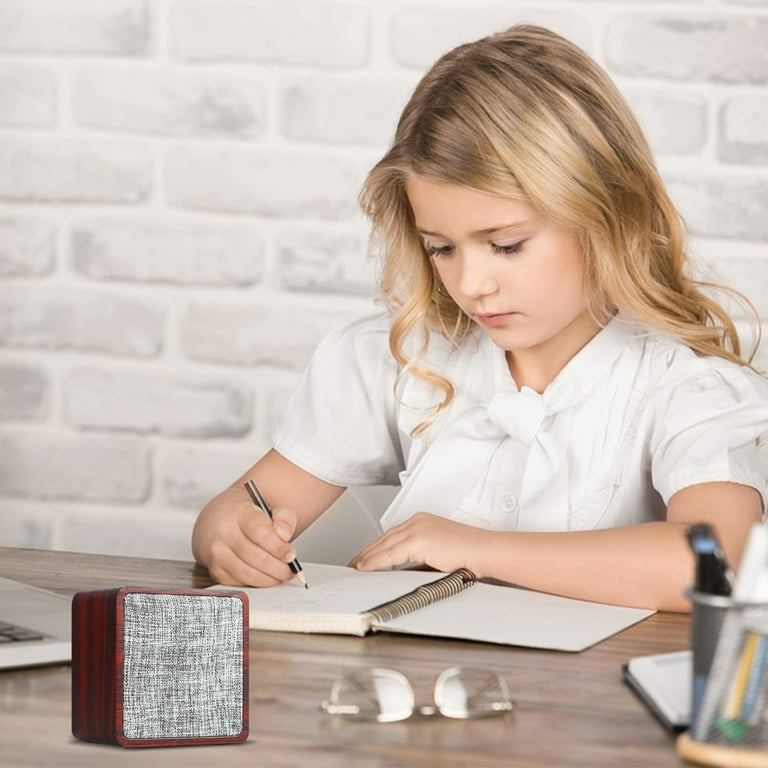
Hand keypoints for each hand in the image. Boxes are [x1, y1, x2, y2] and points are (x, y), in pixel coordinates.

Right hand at [192, 485, 299, 586]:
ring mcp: (217, 553)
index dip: (277, 547)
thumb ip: (284, 517)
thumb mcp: (269, 509)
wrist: (218, 522)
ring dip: (269, 578)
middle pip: (255, 556)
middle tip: (291, 570)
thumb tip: (284, 534)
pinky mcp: (216, 570)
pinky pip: (240, 583)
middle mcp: (224, 532)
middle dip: (278, 567)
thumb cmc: (247, 518)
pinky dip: (257, 583)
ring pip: (248, 573)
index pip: (259, 532)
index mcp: (239, 513)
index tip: (291, 555)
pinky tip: (267, 577)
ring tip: (282, 574)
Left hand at [349, 512, 488, 575]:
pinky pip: (390, 553)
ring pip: (384, 544)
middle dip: (366, 552)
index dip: (376, 548)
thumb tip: (400, 574)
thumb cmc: (468, 555)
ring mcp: (417, 528)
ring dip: (367, 557)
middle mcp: (417, 521)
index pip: (392, 535)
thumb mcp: (436, 557)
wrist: (484, 552)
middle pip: (384, 538)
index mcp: (422, 522)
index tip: (365, 557)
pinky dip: (375, 561)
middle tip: (354, 564)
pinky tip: (366, 568)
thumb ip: (417, 563)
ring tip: (356, 568)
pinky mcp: (418, 540)